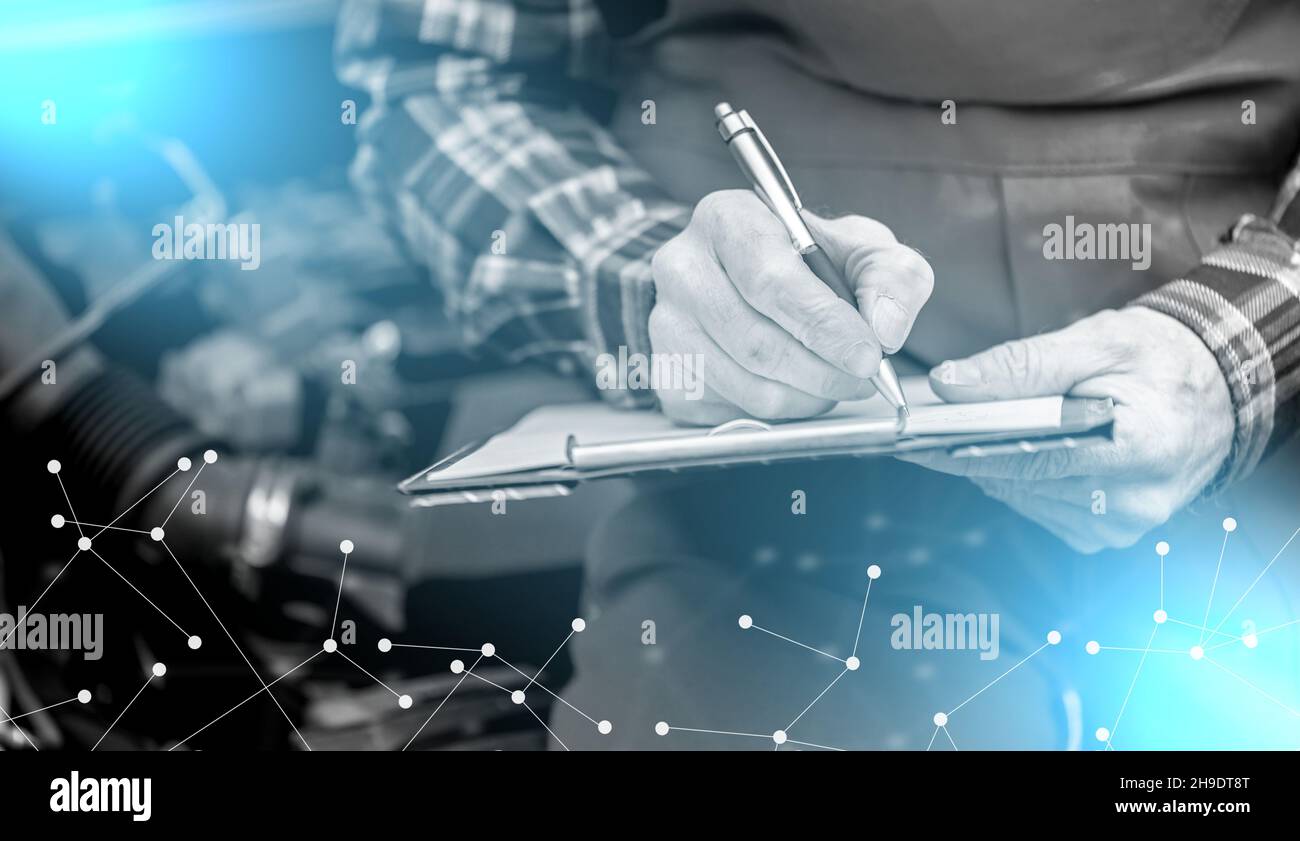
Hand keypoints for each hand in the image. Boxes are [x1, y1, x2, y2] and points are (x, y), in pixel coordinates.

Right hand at [648, 190, 933, 423]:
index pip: (769, 280)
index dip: (823, 325)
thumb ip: (892, 277)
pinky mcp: (667, 374)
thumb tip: (885, 327)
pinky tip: (795, 386)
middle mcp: (681, 267)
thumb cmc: (812, 262)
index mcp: (726, 219)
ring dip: (806, 395)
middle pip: (755, 341)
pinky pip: (732, 412)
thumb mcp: (864, 249)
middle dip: (823, 370)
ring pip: (746, 385)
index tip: (868, 355)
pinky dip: (779, 411)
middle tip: (863, 377)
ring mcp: (665, 323)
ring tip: (832, 378)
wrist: (758, 282)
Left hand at [900, 307, 1233, 552]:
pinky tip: (1016, 452)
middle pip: (1022, 482)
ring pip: (1024, 499)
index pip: (1030, 459)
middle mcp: (1135, 502)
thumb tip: (949, 385)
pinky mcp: (1109, 533)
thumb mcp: (1094, 343)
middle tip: (927, 428)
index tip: (918, 438)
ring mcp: (1123, 525)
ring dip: (992, 467)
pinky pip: (1042, 509)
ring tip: (964, 433)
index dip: (967, 448)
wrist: (1215, 386)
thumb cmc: (1158, 358)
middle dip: (970, 453)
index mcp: (1141, 450)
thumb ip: (1020, 365)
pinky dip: (1021, 480)